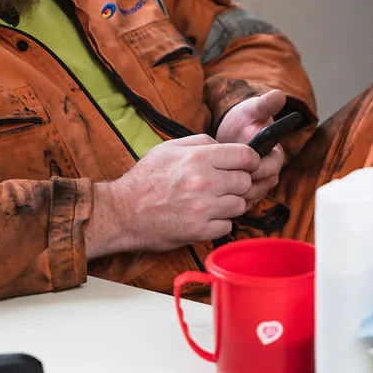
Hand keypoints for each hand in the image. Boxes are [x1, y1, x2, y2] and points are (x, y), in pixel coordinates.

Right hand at [86, 135, 260, 257]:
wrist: (122, 212)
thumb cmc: (145, 179)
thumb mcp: (169, 148)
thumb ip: (201, 142)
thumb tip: (225, 146)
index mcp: (199, 158)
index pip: (246, 156)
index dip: (250, 161)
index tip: (245, 166)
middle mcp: (204, 182)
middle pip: (246, 182)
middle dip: (238, 183)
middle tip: (223, 186)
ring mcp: (203, 208)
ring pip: (240, 205)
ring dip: (230, 204)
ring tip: (211, 202)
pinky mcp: (200, 231)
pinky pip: (228, 225)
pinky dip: (220, 222)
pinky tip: (204, 216)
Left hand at [215, 89, 286, 208]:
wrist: (232, 133)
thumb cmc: (244, 120)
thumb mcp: (252, 110)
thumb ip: (265, 104)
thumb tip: (279, 95)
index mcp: (275, 154)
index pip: (271, 169)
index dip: (256, 169)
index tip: (241, 166)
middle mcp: (269, 172)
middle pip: (261, 186)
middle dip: (244, 185)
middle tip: (224, 181)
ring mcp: (258, 183)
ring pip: (251, 197)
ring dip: (236, 195)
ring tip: (218, 189)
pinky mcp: (245, 191)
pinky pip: (241, 202)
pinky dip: (230, 201)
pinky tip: (217, 195)